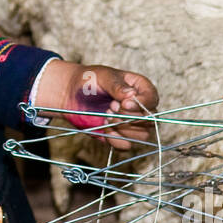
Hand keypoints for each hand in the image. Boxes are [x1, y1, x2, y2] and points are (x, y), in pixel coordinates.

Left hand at [38, 61, 158, 149]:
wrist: (70, 93)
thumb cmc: (88, 80)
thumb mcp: (103, 77)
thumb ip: (117, 86)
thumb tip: (132, 95)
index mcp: (139, 88)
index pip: (152, 99)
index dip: (142, 104)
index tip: (124, 103)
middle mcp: (139, 107)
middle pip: (150, 120)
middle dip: (129, 117)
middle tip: (110, 107)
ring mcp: (130, 123)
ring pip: (142, 135)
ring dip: (123, 128)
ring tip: (107, 116)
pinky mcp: (119, 135)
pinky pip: (127, 145)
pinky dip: (116, 140)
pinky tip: (104, 127)